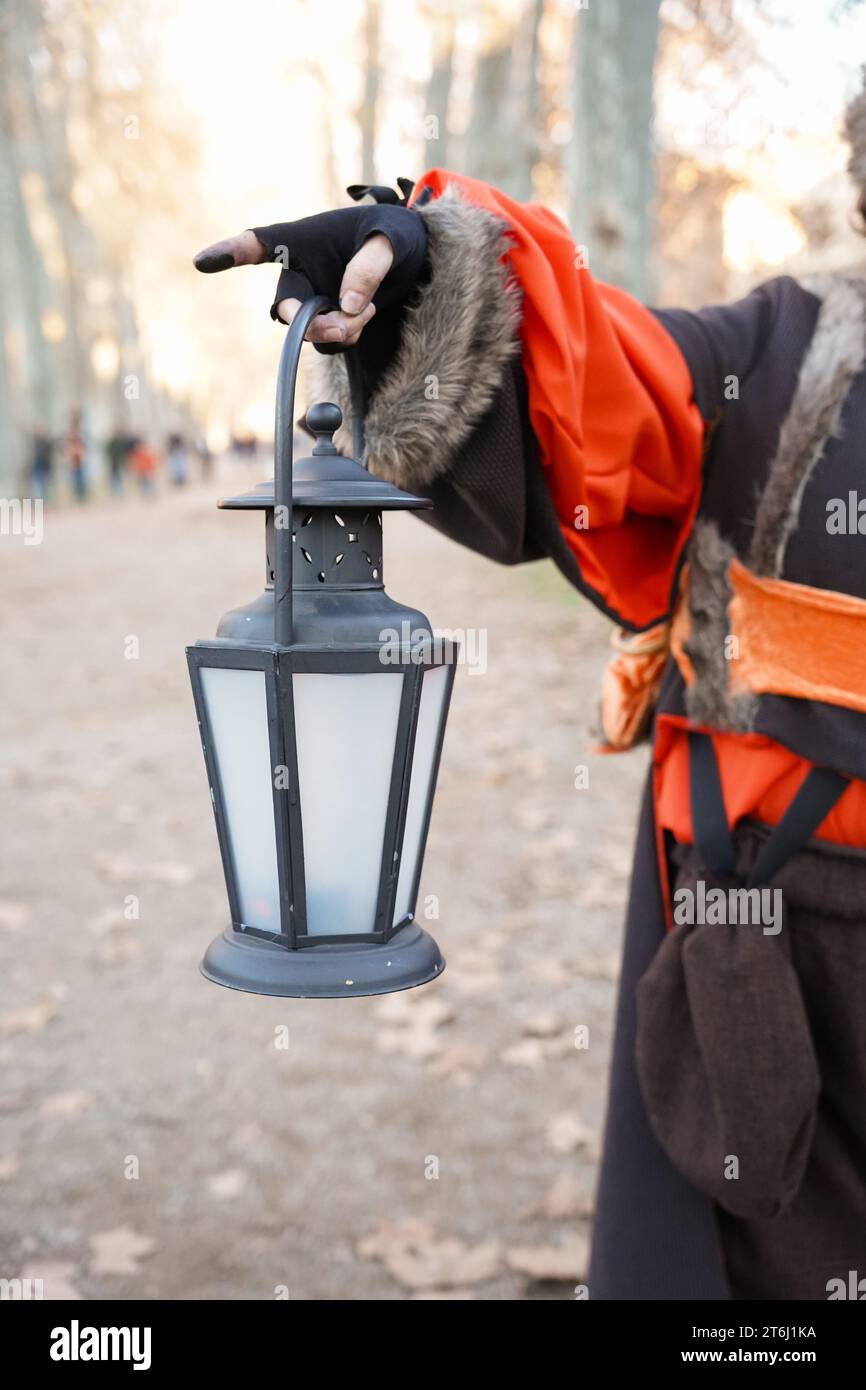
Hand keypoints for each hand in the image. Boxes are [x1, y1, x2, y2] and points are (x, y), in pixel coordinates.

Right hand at [193, 194, 427, 347]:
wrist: (411, 254)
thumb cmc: (393, 233)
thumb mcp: (388, 239)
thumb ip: (368, 268)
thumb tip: (346, 306)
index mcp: (299, 240)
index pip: (257, 245)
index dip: (228, 253)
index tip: (202, 262)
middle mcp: (298, 272)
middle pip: (285, 307)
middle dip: (308, 324)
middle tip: (340, 328)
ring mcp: (311, 299)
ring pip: (307, 330)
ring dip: (337, 331)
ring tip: (368, 311)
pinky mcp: (327, 319)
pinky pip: (327, 340)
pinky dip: (347, 336)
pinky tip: (364, 315)